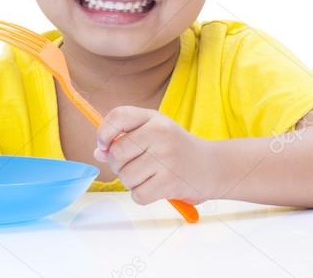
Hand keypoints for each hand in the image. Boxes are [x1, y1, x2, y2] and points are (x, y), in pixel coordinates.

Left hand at [94, 106, 221, 205]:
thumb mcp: (154, 132)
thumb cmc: (177, 149)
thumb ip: (126, 137)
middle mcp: (160, 134)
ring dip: (132, 182)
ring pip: (125, 177)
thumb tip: (99, 151)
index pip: (118, 117)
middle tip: (134, 165)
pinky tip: (156, 187)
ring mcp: (165, 158)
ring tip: (150, 176)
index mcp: (154, 118)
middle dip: (118, 165)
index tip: (104, 145)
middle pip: (116, 153)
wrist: (213, 167)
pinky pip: (138, 194)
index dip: (104, 133)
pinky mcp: (169, 182)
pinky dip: (142, 195)